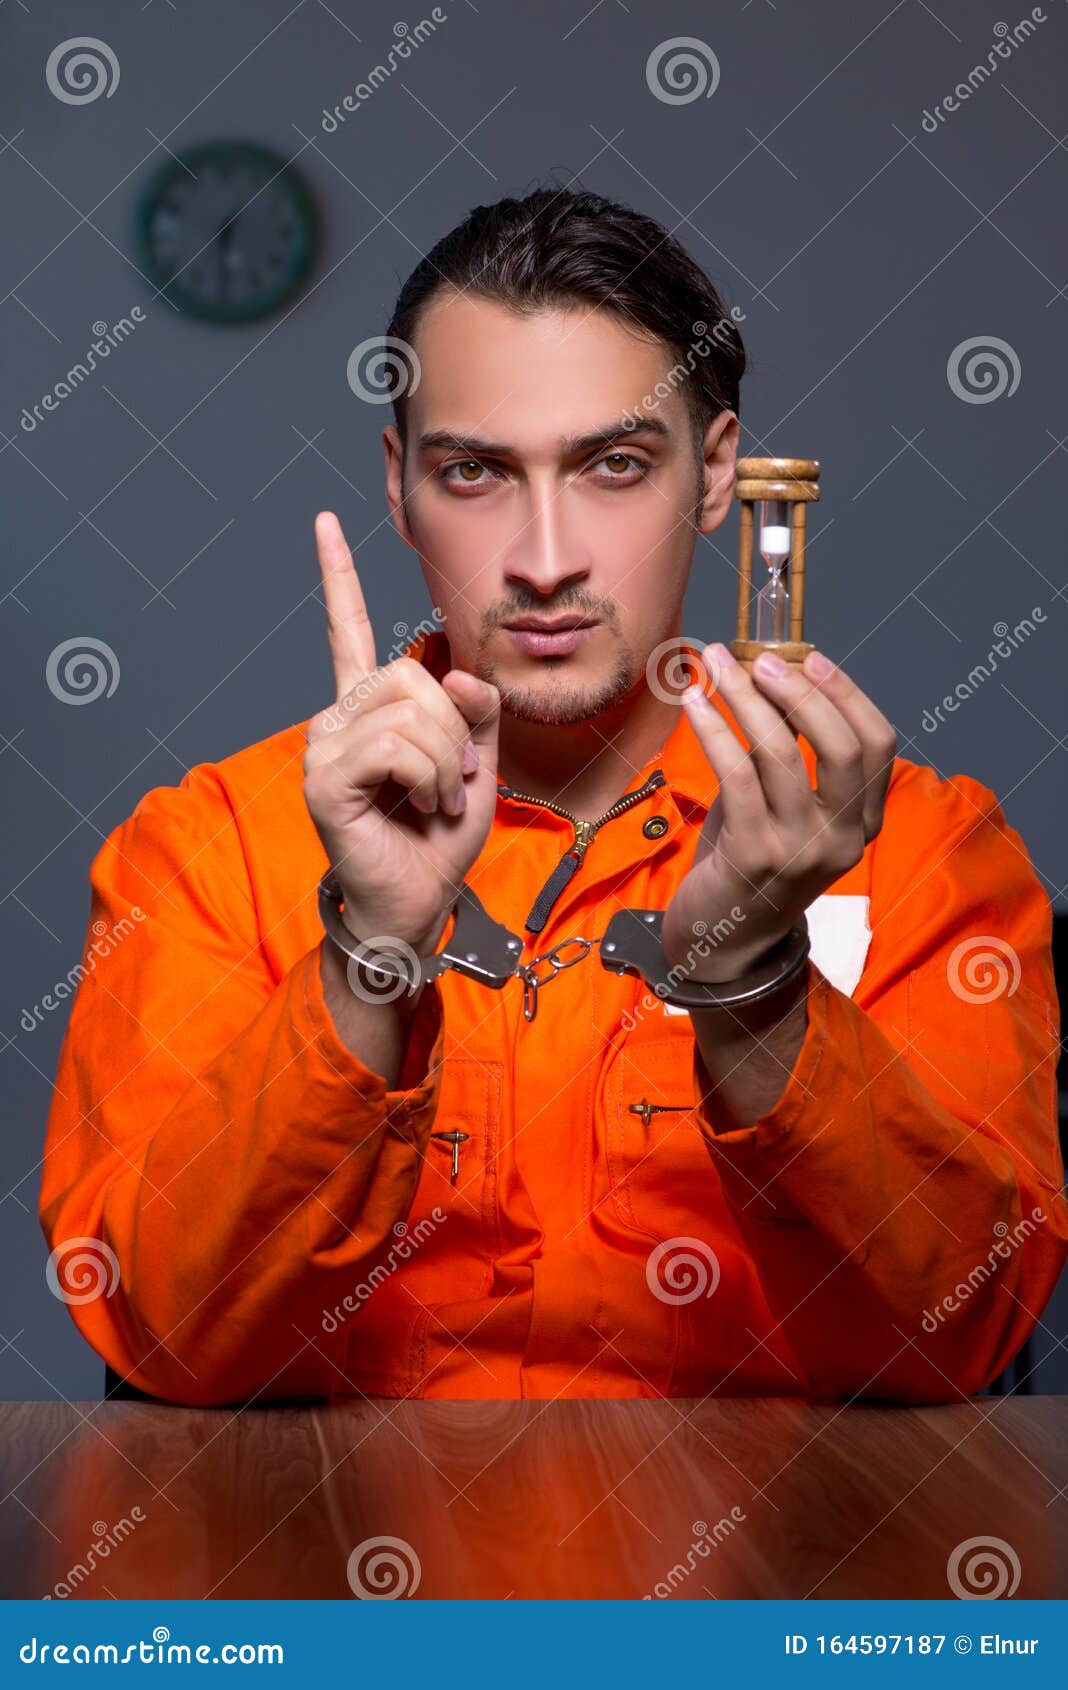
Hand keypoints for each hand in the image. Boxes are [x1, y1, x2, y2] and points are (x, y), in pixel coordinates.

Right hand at [303, 511, 500, 953]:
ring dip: (448, 764)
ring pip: (411, 712)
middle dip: (456, 734)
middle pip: (412, 677)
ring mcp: (325, 746)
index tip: (323, 521)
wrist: (418, 903)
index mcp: (367, 707)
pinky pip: (397, 747)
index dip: (337, 575)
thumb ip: (477, 710)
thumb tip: (456, 674)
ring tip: (438, 802)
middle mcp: (337, 717)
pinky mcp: (325, 779)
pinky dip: (430, 780)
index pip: (347, 629)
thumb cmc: (439, 837)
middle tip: (453, 785)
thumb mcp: (479, 762)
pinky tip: (422, 809)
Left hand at [660, 644, 895, 983]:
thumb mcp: (782, 807)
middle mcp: (841, 839)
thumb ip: (790, 753)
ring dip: (747, 699)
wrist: (721, 941)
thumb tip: (773, 676)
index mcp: (862, 823)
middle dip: (802, 691)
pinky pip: (736, 775)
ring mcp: (800, 851)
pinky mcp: (753, 856)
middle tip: (762, 659)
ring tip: (718, 665)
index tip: (809, 657)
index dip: (847, 694)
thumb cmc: (749, 861)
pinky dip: (713, 729)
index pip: (878, 744)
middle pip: (841, 746)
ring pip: (782, 755)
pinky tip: (694, 703)